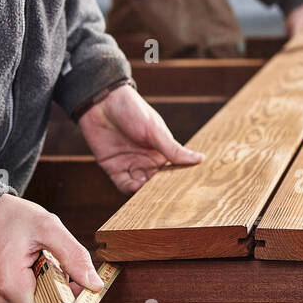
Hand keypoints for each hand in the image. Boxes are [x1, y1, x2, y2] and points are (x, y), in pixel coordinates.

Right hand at [0, 193, 99, 302]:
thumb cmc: (11, 218)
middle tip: (56, 266)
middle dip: (55, 294)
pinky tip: (25, 268)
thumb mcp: (48, 227)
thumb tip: (95, 284)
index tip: (77, 286)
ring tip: (36, 263)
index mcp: (9, 286)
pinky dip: (28, 289)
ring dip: (41, 290)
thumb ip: (74, 256)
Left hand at [79, 83, 203, 193]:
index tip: (185, 192)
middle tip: (167, 200)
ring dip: (145, 192)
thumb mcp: (155, 131)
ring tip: (152, 197)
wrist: (102, 102)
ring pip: (140, 187)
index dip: (177, 181)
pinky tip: (136, 188)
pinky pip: (123, 184)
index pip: (173, 171)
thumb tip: (201, 159)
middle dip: (161, 190)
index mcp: (161, 151)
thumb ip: (174, 149)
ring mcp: (130, 164)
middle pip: (156, 182)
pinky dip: (130, 189)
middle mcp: (147, 160)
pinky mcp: (113, 168)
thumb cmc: (132, 110)